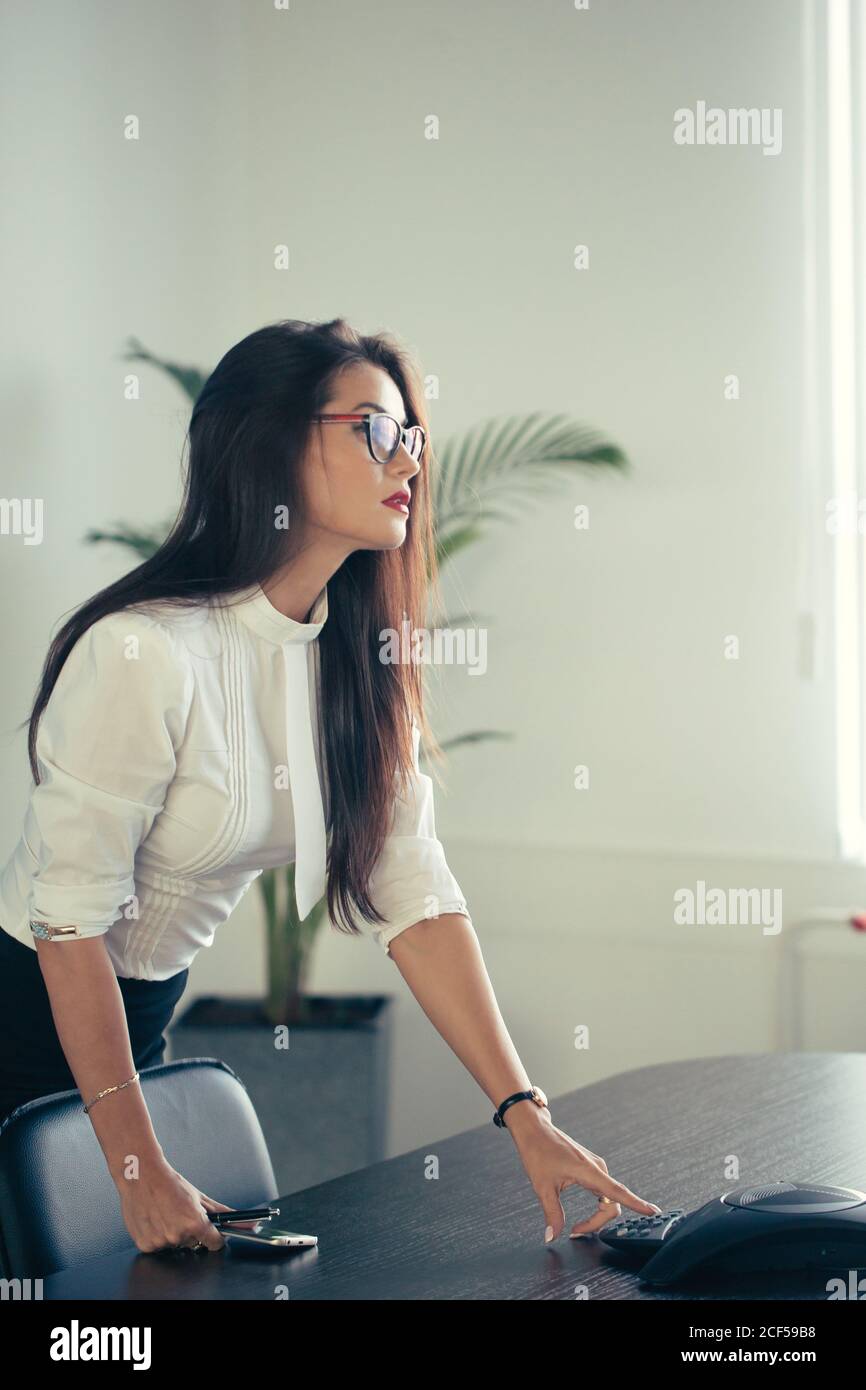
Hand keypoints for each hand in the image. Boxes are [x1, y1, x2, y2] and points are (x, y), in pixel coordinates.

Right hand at [115, 1156, 235, 1253]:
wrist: (141, 1177)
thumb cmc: (169, 1184)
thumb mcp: (198, 1196)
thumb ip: (220, 1211)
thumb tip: (241, 1219)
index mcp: (194, 1223)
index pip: (214, 1243)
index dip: (215, 1237)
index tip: (212, 1234)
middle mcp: (178, 1235)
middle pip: (194, 1243)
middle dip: (191, 1232)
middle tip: (181, 1215)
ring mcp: (160, 1242)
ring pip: (175, 1245)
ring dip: (173, 1235)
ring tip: (166, 1215)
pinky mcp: (146, 1245)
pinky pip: (158, 1247)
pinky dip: (157, 1237)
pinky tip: (155, 1221)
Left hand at [507, 1112, 661, 1242]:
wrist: (534, 1129)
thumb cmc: (538, 1151)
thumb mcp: (542, 1186)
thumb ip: (552, 1213)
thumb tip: (553, 1236)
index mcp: (589, 1171)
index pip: (618, 1192)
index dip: (637, 1204)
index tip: (653, 1212)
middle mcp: (597, 1168)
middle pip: (612, 1203)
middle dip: (598, 1222)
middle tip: (575, 1232)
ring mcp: (595, 1167)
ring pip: (608, 1199)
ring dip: (597, 1216)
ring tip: (578, 1226)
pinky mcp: (591, 1167)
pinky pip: (603, 1191)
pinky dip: (598, 1205)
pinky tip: (589, 1213)